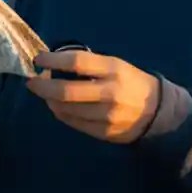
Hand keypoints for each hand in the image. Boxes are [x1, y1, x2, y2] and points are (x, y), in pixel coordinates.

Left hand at [26, 49, 160, 143]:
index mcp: (114, 69)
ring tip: (46, 94)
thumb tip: (52, 65)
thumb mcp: (115, 65)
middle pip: (66, 91)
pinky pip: (74, 123)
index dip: (53, 60)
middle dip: (42, 86)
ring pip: (66, 110)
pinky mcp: (104, 133)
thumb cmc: (130, 82)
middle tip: (32, 82)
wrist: (159, 111)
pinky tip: (59, 106)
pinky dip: (61, 113)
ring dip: (49, 101)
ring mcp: (107, 116)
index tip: (38, 59)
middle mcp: (110, 93)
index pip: (76, 62)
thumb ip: (87, 65)